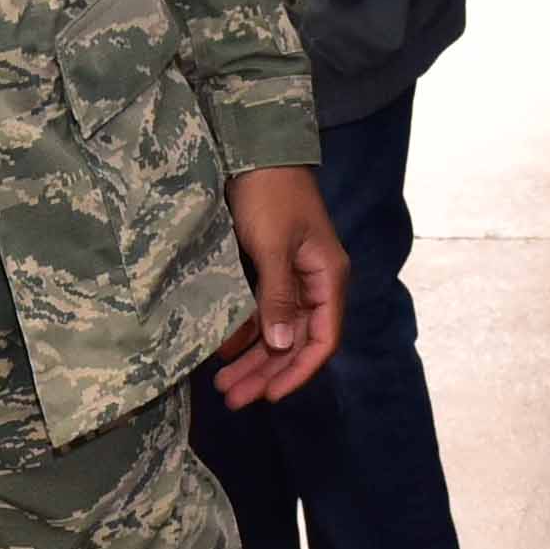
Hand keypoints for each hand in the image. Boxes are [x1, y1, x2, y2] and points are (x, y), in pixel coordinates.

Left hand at [210, 162, 347, 408]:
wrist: (255, 149)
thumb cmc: (270, 193)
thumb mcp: (272, 246)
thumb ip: (278, 297)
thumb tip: (282, 345)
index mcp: (327, 278)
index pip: (323, 340)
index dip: (298, 372)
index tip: (270, 397)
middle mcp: (315, 283)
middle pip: (296, 342)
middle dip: (266, 373)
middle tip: (232, 399)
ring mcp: (293, 277)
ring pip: (277, 331)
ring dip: (252, 358)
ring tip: (222, 384)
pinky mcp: (271, 269)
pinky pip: (262, 312)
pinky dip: (244, 333)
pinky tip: (224, 351)